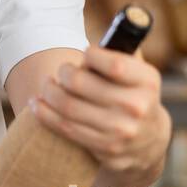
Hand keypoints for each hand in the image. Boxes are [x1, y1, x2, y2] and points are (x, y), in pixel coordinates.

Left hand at [28, 45, 170, 184]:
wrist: (148, 140)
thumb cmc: (133, 94)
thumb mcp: (138, 73)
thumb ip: (121, 52)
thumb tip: (101, 37)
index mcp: (148, 82)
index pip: (113, 64)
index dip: (91, 56)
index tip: (85, 54)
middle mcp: (137, 107)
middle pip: (81, 84)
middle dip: (63, 73)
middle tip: (61, 71)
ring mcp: (121, 131)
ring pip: (68, 107)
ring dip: (48, 92)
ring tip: (46, 85)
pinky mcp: (105, 149)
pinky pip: (65, 128)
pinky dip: (45, 114)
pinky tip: (37, 104)